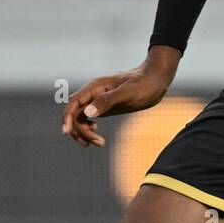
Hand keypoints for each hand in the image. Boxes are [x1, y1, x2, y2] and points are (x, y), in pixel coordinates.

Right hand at [61, 46, 181, 147]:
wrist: (156, 79)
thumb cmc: (143, 84)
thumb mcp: (127, 93)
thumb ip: (107, 101)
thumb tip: (88, 113)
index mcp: (95, 87)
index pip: (73, 103)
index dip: (67, 118)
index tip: (67, 132)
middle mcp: (93, 94)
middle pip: (75, 114)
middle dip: (80, 130)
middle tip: (97, 142)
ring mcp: (98, 101)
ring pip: (81, 118)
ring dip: (85, 132)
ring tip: (99, 143)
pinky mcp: (105, 107)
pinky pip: (89, 119)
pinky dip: (89, 129)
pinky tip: (97, 134)